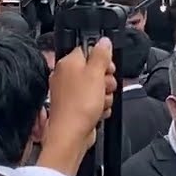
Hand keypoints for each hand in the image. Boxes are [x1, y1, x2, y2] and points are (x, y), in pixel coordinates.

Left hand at [39, 37, 115, 175]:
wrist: (71, 135)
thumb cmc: (80, 105)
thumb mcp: (95, 74)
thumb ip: (101, 55)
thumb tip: (104, 40)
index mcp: (68, 63)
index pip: (89, 50)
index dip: (102, 59)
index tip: (108, 68)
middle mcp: (66, 76)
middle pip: (95, 69)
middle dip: (106, 80)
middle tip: (106, 86)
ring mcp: (70, 93)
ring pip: (97, 87)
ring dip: (104, 95)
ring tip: (101, 102)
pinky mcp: (75, 107)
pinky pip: (93, 101)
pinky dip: (99, 107)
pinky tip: (98, 112)